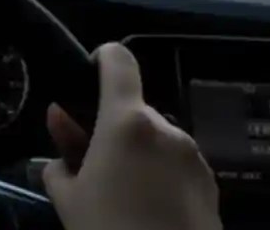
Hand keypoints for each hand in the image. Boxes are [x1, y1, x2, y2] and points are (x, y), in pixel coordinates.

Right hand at [44, 43, 220, 229]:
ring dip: (138, 155)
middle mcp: (167, 129)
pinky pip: (177, 166)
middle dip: (113, 129)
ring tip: (119, 195)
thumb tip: (59, 123)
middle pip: (134, 110)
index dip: (103, 58)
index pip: (119, 61)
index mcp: (128, 121)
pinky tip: (148, 210)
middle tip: (91, 162)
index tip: (89, 74)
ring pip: (157, 141)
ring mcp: (194, 157)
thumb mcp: (68, 199)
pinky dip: (160, 176)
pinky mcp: (210, 184)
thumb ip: (61, 155)